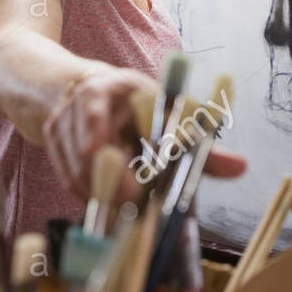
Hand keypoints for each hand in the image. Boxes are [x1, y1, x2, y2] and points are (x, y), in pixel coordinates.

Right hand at [42, 66, 246, 200]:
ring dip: (103, 192)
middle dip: (112, 181)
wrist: (79, 89)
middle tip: (134, 205)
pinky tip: (107, 197)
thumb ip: (199, 143)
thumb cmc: (131, 103)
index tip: (103, 153)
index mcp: (112, 86)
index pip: (95, 105)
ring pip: (78, 170)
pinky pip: (69, 178)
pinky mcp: (50, 140)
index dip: (96, 130)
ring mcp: (61, 121)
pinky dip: (89, 194)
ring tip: (128, 205)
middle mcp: (80, 100)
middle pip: (88, 149)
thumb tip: (241, 167)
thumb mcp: (165, 112)